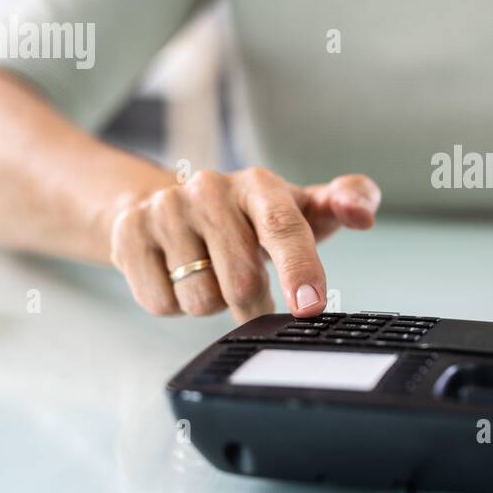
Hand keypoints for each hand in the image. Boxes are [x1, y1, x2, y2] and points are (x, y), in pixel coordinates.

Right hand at [108, 168, 379, 321]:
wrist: (168, 207)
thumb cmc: (251, 218)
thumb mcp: (301, 209)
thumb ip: (345, 201)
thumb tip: (363, 211)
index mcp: (259, 185)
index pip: (284, 228)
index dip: (300, 269)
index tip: (310, 307)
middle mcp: (210, 188)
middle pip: (241, 281)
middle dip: (252, 305)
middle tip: (253, 296)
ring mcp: (165, 209)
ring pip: (198, 299)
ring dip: (211, 304)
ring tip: (211, 275)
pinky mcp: (128, 233)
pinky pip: (160, 302)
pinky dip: (174, 304)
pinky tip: (177, 275)